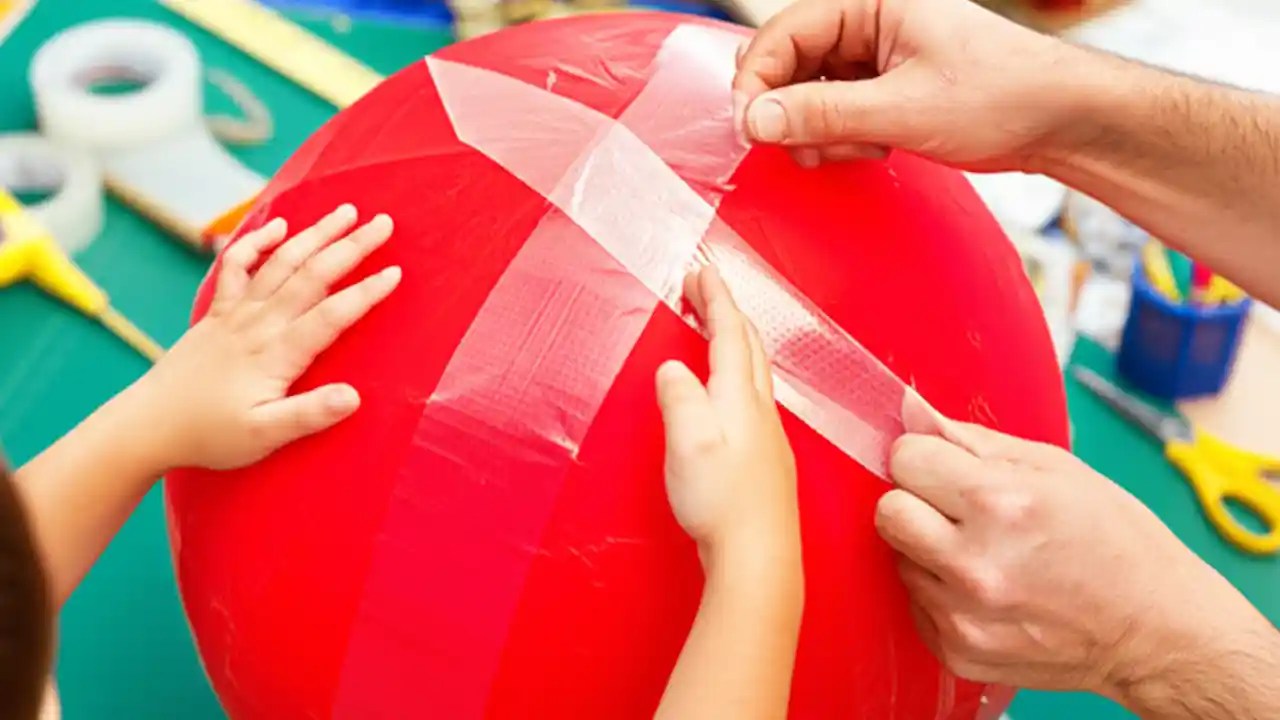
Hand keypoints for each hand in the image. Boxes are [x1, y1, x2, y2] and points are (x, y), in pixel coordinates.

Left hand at [135, 203, 400, 470]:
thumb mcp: (264, 436)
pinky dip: (257, 241)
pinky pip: (237, 266)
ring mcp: (236, 313)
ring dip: (316, 233)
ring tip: (346, 211)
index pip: (332, 315)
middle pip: (312, 274)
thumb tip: (354, 397)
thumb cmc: (210, 435)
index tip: (396, 271)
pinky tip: (278, 225)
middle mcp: (258, 324)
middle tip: (384, 223)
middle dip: (351, 246)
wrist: (148, 425)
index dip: (366, 292)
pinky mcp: (218, 313)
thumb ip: (309, 414)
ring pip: (281, 261)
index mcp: (276, 353)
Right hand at [656, 265, 799, 564]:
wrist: (758, 559)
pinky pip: (752, 398)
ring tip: (713, 330)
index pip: (730, 333)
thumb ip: (680, 398)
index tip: (701, 270)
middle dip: (725, 311)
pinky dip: (736, 374)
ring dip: (733, 341)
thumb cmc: (722, 503)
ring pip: (754, 371)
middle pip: (748, 346)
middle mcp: (760, 411)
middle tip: (702, 289)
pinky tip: (727, 392)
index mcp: (740, 398)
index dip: (715, 298)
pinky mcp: (764, 461)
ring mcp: (767, 436)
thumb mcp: (688, 442)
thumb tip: (673, 370)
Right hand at [733, 0, 1086, 169]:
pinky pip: (834, 108)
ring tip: (861, 146)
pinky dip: (841, 135)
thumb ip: (822, 115)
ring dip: (818, 129)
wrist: (1060, 120)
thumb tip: (753, 121)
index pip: (784, 33)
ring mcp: (876, 52)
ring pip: (808, 90)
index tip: (749, 128)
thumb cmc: (1001, 96)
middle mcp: (869, 18)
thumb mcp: (902, 109)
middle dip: (789, 110)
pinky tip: (875, 146)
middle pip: (790, 62)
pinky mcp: (885, 83)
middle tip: (805, 147)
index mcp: (872, 0)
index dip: (758, 82)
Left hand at [877, 413, 1268, 697]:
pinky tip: (989, 590)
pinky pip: (916, 603)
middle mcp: (974, 563)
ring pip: (899, 558)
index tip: (947, 468)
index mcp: (1000, 503)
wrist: (1158, 632)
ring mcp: (963, 615)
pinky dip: (941, 592)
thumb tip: (910, 410)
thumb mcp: (1055, 468)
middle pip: (887, 511)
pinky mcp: (957, 651)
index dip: (925, 458)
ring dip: (929, 549)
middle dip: (914, 501)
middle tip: (957, 510)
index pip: (904, 459)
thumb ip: (971, 439)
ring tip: (986, 553)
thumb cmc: (1115, 542)